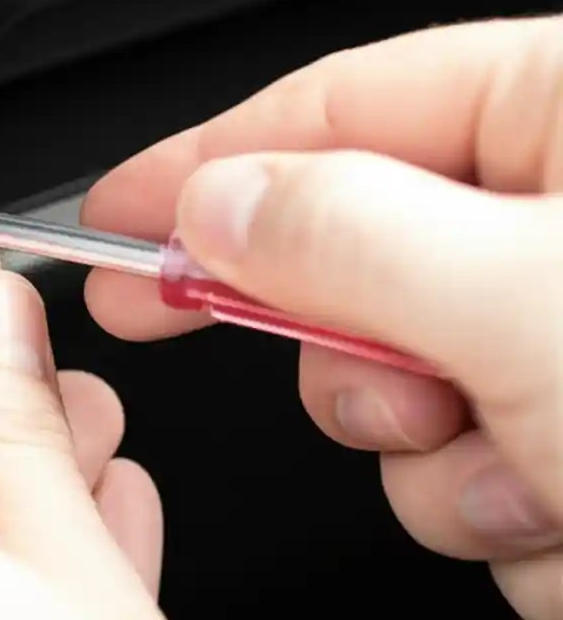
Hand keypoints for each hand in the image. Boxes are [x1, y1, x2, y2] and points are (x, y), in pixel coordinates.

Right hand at [82, 15, 562, 617]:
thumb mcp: (531, 302)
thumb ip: (345, 234)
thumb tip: (215, 201)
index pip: (336, 110)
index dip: (206, 163)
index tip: (114, 216)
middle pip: (359, 264)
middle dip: (358, 357)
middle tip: (391, 394)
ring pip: (412, 398)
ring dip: (452, 466)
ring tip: (550, 483)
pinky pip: (479, 476)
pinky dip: (516, 523)